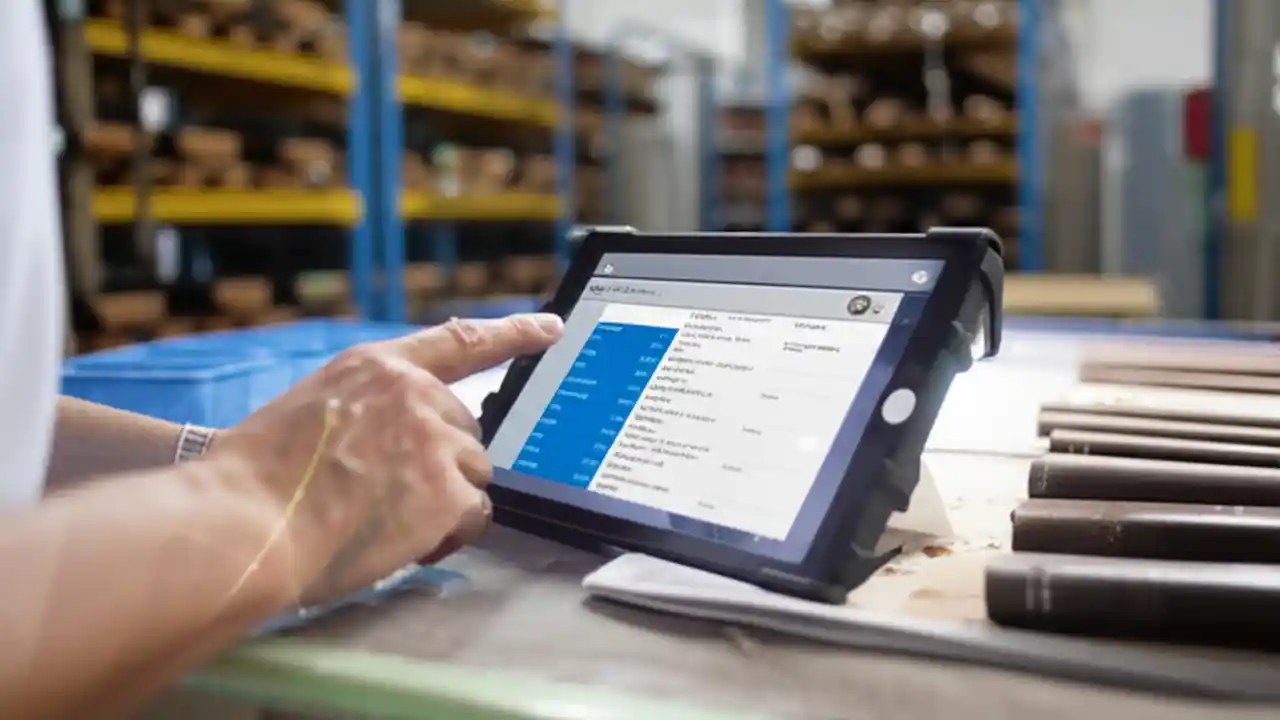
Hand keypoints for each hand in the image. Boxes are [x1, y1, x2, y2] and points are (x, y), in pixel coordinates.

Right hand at [207, 314, 562, 605]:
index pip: (460, 341)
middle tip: (387, 494)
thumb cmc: (254, 480)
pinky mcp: (448, 491)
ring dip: (444, 500)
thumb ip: (364, 410)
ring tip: (384, 519)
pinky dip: (448, 535)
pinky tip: (404, 541)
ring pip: (473, 473)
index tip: (551, 327)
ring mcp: (436, 441)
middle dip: (441, 463)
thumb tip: (391, 440)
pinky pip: (474, 516)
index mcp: (376, 367)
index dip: (512, 334)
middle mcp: (414, 394)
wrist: (245, 523)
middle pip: (467, 430)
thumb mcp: (308, 410)